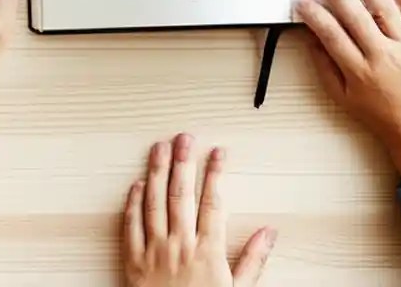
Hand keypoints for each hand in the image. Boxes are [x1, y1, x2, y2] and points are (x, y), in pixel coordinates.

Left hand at [124, 134, 276, 286]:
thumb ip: (253, 260)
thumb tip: (270, 232)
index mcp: (207, 251)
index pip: (213, 202)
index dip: (215, 173)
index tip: (218, 152)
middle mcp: (179, 246)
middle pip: (181, 194)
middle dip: (184, 162)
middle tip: (185, 137)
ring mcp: (153, 252)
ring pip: (153, 203)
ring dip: (156, 172)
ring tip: (159, 148)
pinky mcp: (132, 262)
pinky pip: (130, 227)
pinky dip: (132, 203)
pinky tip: (135, 185)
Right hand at [297, 0, 400, 181]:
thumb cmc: (381, 114)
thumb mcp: (343, 97)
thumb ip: (325, 68)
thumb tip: (311, 40)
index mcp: (359, 71)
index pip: (331, 35)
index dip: (315, 15)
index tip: (304, 2)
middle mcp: (382, 56)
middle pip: (356, 17)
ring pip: (385, 10)